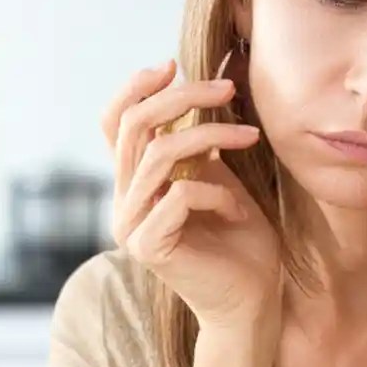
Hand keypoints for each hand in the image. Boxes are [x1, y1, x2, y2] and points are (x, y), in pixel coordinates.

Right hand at [103, 59, 281, 329]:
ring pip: (159, 155)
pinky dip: (218, 192)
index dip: (134, 88)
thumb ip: (198, 145)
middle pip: (134, 127)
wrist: (252, 301)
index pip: (114, 123)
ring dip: (211, 137)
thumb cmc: (243, 241)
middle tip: (228, 87)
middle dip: (182, 98)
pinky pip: (181, 195)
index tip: (171, 65)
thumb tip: (199, 88)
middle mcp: (124, 201)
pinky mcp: (150, 247)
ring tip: (251, 139)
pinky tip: (239, 209)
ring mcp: (131, 225)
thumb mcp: (219, 178)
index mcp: (135, 182)